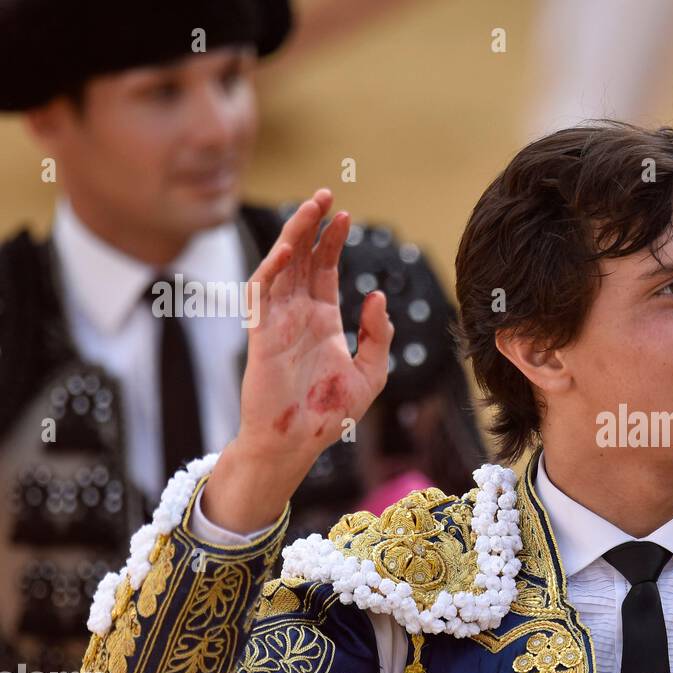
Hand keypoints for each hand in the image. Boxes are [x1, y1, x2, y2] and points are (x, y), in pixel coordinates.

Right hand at [204, 188, 394, 531]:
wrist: (298, 444)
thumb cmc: (330, 414)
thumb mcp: (370, 373)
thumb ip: (379, 335)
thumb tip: (377, 295)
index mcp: (321, 321)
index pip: (324, 270)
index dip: (332, 242)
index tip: (345, 215)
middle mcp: (297, 315)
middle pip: (302, 259)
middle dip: (311, 226)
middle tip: (325, 194)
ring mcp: (277, 323)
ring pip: (281, 268)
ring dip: (293, 237)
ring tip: (310, 208)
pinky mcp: (261, 337)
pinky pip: (261, 296)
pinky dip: (271, 271)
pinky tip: (288, 251)